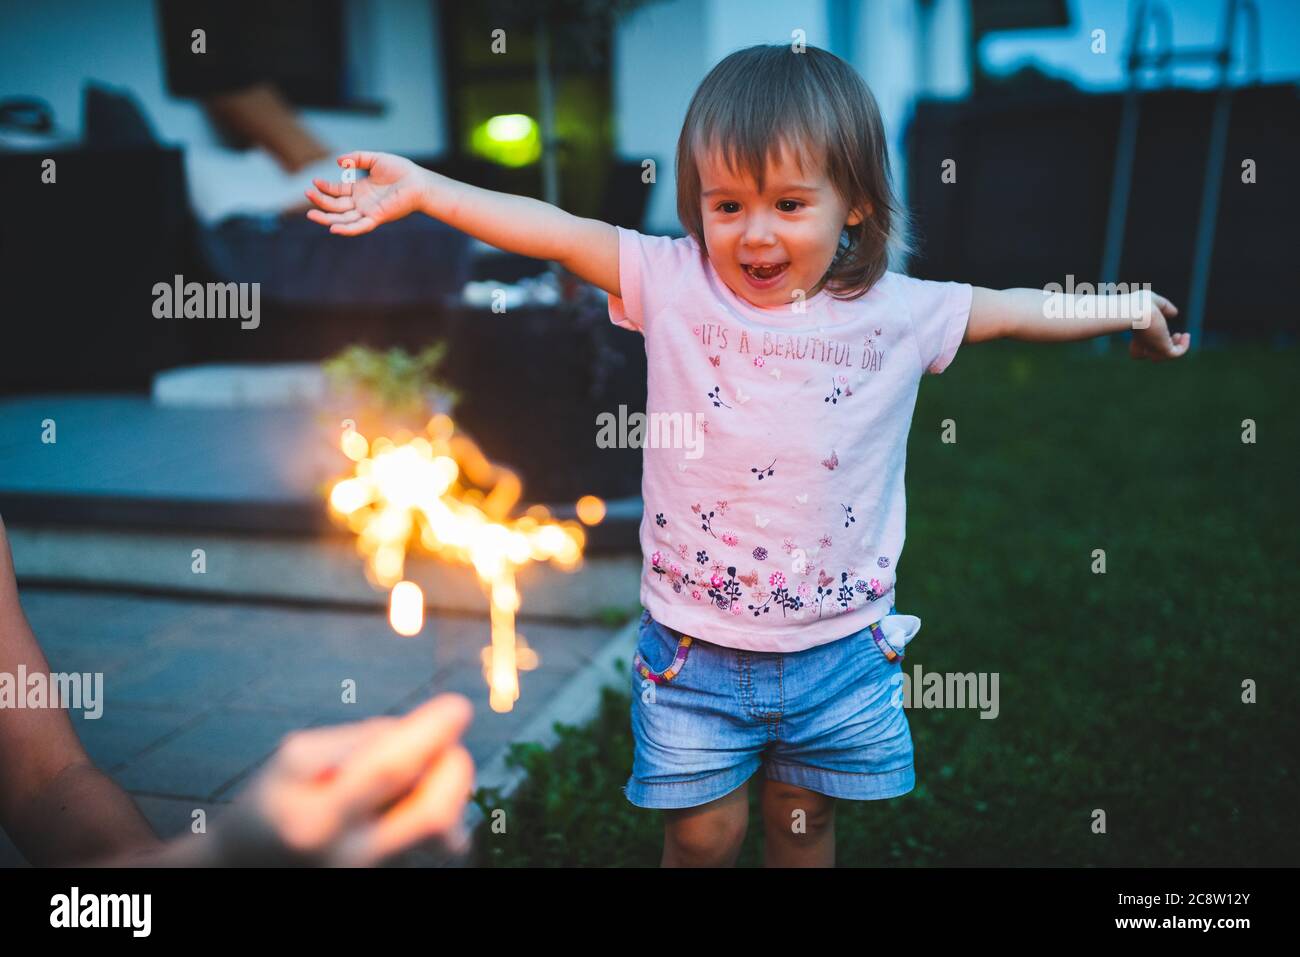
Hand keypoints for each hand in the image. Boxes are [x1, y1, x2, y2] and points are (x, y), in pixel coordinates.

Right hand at [214, 694, 474, 865]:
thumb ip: (357, 742)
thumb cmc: (274, 798)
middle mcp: (348, 859)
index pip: (390, 770)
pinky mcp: (385, 881)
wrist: (245, 866)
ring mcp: (369, 877)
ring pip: (439, 833)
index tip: (458, 706)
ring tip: (421, 774)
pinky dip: (433, 812)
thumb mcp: (296, 758)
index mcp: (315, 819)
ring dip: (446, 791)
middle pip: (433, 816)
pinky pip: (431, 846)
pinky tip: (411, 801)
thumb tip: (422, 732)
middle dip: (455, 771)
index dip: (431, 734)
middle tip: (450, 746)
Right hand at [305, 151, 431, 235]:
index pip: (337, 192)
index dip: (325, 188)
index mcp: (360, 191)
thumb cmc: (401, 171)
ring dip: (326, 218)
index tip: (314, 181)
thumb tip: (339, 162)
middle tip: (306, 194)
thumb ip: (356, 158)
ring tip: (311, 214)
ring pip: (343, 219)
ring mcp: (368, 212)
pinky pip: (359, 226)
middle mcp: (362, 203)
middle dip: (320, 202)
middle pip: (336, 206)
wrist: (419, 182)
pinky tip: (333, 229)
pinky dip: (347, 229)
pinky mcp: (376, 218)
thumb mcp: (375, 159)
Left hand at [1129, 291, 1189, 360]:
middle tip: (1172, 335)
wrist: (1137, 311)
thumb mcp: (1154, 302)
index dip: (1143, 339)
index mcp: (1135, 332)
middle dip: (1154, 347)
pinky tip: (1186, 335)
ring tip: (1178, 334)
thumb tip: (1174, 313)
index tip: (1156, 325)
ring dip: (1172, 347)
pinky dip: (1184, 346)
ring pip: (1159, 356)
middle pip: (1140, 354)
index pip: (1135, 344)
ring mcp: (1151, 346)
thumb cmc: (1140, 304)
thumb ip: (1164, 307)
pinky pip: (1175, 353)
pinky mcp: (1163, 348)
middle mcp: (1141, 342)